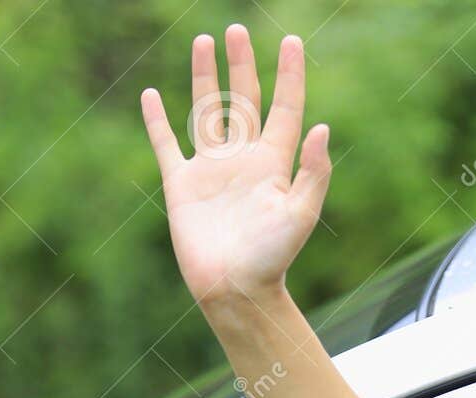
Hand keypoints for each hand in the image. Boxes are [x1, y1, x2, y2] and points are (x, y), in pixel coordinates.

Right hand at [140, 25, 331, 305]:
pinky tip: (152, 95)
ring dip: (205, 78)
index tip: (292, 41)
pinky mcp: (182, 184)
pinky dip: (157, 121)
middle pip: (243, 99)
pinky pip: (167, 144)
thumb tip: (323, 127)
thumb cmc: (272, 257)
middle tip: (237, 30)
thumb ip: (313, 172)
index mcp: (274, 162)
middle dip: (241, 65)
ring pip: (206, 112)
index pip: (284, 107)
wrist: (235, 289)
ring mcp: (211, 169)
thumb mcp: (301, 214)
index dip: (290, 75)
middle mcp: (243, 158)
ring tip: (204, 42)